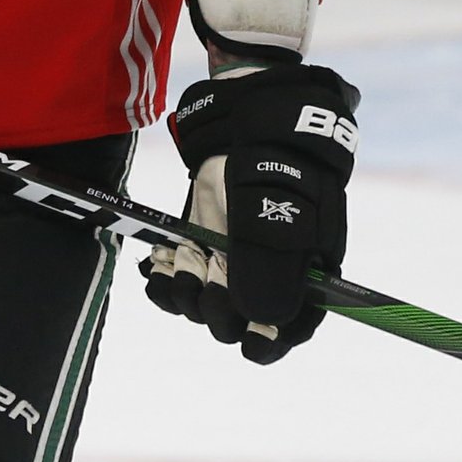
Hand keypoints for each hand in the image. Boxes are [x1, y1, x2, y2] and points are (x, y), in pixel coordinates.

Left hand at [139, 58, 357, 363]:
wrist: (245, 112)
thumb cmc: (274, 162)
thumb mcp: (274, 216)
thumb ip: (267, 273)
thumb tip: (259, 327)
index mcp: (305, 265)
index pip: (296, 323)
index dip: (274, 341)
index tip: (250, 348)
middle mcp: (269, 266)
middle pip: (244, 318)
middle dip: (220, 311)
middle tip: (206, 287)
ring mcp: (234, 254)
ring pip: (208, 302)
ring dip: (187, 296)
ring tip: (178, 270)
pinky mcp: (204, 241)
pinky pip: (182, 280)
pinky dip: (165, 282)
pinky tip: (156, 271)